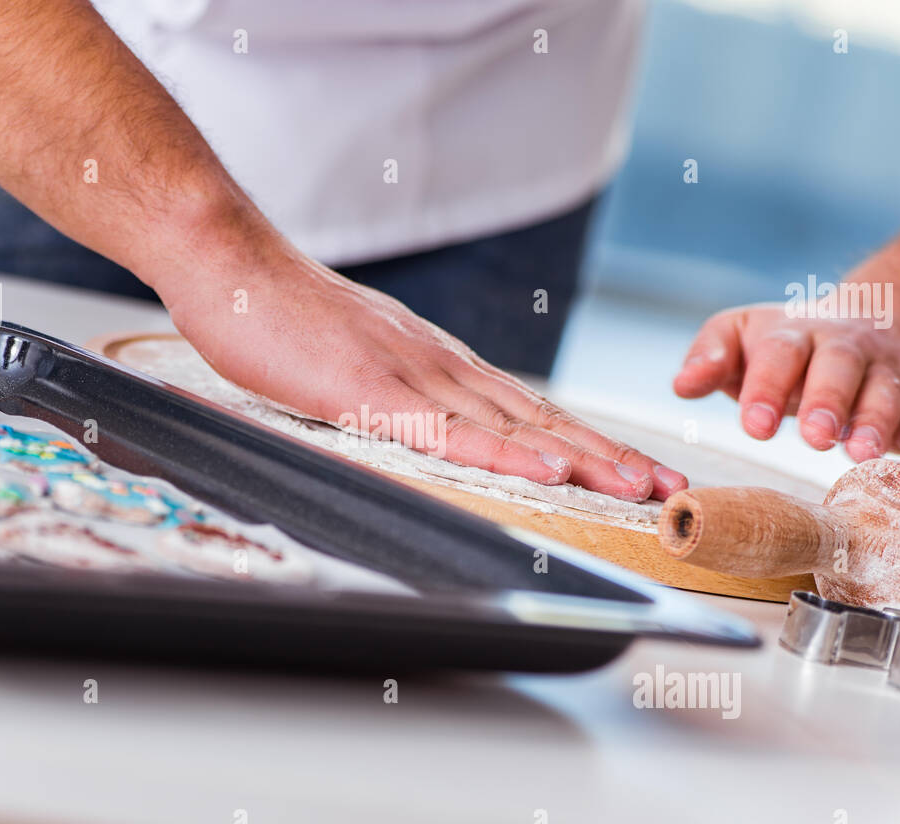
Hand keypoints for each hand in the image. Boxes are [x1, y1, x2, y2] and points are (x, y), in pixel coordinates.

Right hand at [157, 241, 687, 501]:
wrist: (230, 263)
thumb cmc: (280, 315)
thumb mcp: (353, 358)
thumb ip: (394, 392)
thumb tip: (422, 428)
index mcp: (436, 363)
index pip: (524, 410)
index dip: (583, 441)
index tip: (631, 466)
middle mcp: (440, 366)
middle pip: (538, 418)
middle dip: (608, 453)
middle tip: (669, 483)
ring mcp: (412, 375)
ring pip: (513, 425)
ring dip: (582, 456)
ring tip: (638, 484)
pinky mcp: (373, 390)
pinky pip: (450, 429)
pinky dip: (506, 453)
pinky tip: (550, 470)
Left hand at [672, 302, 899, 462]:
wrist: (883, 318)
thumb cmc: (792, 345)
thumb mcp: (746, 336)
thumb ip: (712, 357)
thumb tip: (681, 384)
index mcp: (794, 334)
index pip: (779, 353)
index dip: (767, 387)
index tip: (754, 426)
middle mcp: (844, 347)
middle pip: (838, 366)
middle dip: (827, 401)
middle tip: (813, 438)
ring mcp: (888, 369)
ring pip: (886, 390)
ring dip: (876, 422)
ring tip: (861, 455)